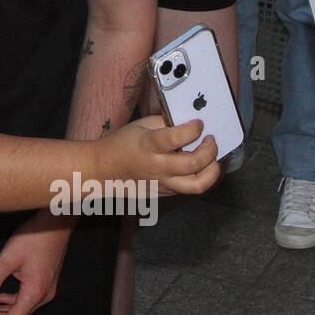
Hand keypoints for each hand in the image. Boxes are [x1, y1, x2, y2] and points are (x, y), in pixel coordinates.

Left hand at [0, 209, 70, 314]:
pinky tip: (0, 296)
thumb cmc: (35, 238)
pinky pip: (27, 297)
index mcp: (35, 293)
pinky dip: (13, 299)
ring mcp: (46, 288)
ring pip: (23, 306)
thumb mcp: (8, 259)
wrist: (55, 223)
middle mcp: (43, 295)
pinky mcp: (45, 281)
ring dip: (5, 308)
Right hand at [100, 115, 220, 195]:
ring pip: (197, 185)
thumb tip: (190, 120)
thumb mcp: (140, 125)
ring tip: (211, 159)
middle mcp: (157, 167)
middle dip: (210, 150)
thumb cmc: (122, 144)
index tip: (199, 123)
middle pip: (193, 164)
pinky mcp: (165, 194)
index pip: (177, 138)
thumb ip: (166, 122)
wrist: (103, 170)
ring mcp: (162, 184)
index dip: (194, 129)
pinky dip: (199, 176)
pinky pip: (189, 188)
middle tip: (210, 140)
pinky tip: (198, 166)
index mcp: (148, 145)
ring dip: (212, 171)